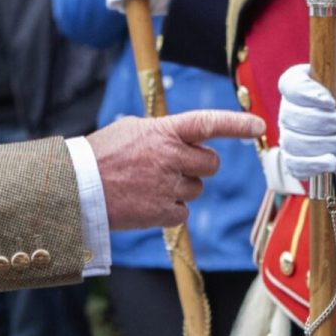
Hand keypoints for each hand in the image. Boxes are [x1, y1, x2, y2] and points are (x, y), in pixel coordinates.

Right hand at [91, 109, 264, 229]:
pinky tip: (147, 203)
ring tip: (150, 185)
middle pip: (210, 164)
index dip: (237, 124)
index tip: (259, 126)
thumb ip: (160, 132)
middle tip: (175, 167)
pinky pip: (183, 212)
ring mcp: (169, 186)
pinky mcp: (163, 212)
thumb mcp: (130, 130)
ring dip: (181, 188)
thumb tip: (180, 137)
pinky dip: (170, 210)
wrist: (77, 189)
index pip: (209, 123)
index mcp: (165, 131)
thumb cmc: (100, 155)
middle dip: (199, 166)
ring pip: (196, 189)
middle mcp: (172, 157)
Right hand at [275, 7, 335, 187]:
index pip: (289, 85)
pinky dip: (319, 163)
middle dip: (324, 123)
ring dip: (326, 143)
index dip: (307, 95)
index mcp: (305, 83)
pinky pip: (296, 163)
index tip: (330, 100)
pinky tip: (334, 159)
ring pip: (294, 141)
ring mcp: (294, 134)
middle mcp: (294, 108)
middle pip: (291, 116)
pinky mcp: (299, 159)